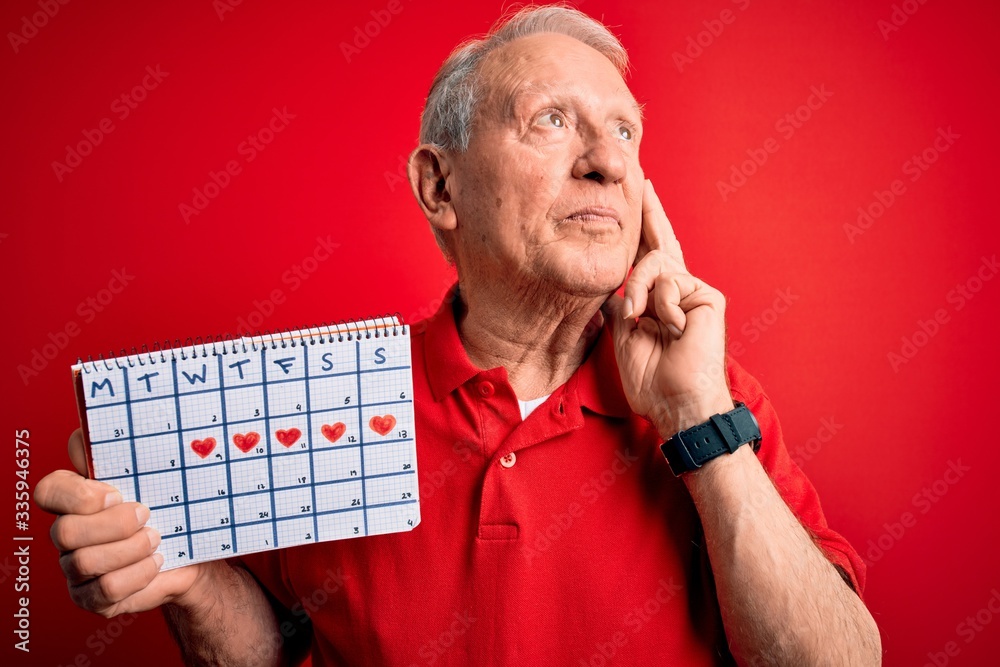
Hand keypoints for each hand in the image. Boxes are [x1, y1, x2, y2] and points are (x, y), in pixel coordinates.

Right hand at [35, 429, 205, 617]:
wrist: (192, 545)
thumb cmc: (166, 502)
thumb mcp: (150, 469)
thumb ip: (119, 446)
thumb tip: (96, 417)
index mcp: (75, 499)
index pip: (49, 490)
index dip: (78, 494)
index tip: (116, 492)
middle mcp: (68, 534)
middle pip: (67, 532)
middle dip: (115, 524)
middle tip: (147, 516)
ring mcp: (76, 569)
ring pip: (86, 562)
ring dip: (131, 549)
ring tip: (156, 538)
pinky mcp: (93, 598)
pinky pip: (106, 590)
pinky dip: (139, 574)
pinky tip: (156, 561)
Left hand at [602, 179, 732, 437]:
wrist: (676, 402)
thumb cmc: (652, 379)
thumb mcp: (624, 335)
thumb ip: (621, 305)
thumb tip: (611, 288)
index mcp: (660, 298)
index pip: (649, 257)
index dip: (643, 228)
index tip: (639, 196)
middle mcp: (680, 289)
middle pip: (661, 243)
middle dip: (650, 212)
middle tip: (642, 179)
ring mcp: (696, 291)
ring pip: (654, 265)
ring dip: (639, 291)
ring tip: (641, 320)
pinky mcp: (708, 296)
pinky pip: (670, 282)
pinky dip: (661, 306)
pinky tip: (672, 329)